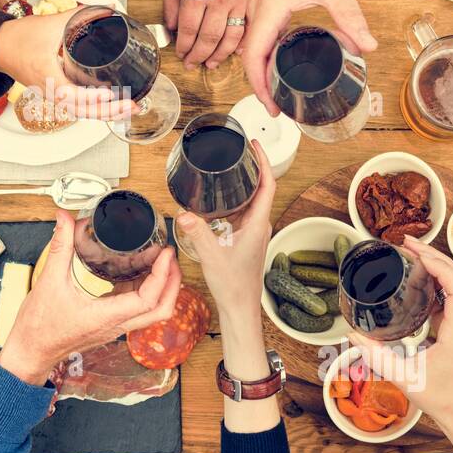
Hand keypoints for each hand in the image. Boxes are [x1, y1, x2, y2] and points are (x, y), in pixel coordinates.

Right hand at [0, 13, 134, 121]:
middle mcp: (48, 90)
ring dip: (104, 114)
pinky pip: (76, 108)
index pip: (68, 93)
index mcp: (45, 74)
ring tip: (127, 108)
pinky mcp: (53, 94)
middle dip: (107, 112)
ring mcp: (50, 95)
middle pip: (79, 110)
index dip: (89, 97)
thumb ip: (82, 15)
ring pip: (79, 112)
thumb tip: (109, 8)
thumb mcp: (51, 23)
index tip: (108, 94)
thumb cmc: (19, 37)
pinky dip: (94, 110)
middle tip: (130, 105)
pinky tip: (110, 106)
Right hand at [0, 211, 182, 382]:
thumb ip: (60, 246)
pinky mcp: (108, 326)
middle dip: (172, 283)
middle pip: (160, 310)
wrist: (30, 351)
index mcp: (106, 317)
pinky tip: (136, 273)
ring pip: (151, 313)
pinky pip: (136, 311)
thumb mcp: (49, 281)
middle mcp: (116, 325)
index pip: (148, 300)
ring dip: (162, 288)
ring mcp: (114, 328)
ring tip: (160, 261)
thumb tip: (65, 218)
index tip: (166, 254)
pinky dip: (144, 292)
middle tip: (171, 257)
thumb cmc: (38, 326)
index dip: (162, 276)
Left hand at [163, 0, 259, 69]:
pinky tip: (236, 52)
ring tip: (211, 64)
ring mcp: (238, 0)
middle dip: (199, 55)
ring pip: (230, 37)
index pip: (190, 30)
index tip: (180, 54)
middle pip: (209, 38)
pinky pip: (248, 25)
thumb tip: (171, 27)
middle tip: (192, 64)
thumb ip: (172, 2)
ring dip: (219, 55)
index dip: (184, 46)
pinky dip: (242, 42)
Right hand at [175, 141, 274, 321]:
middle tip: (237, 150)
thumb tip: (184, 212)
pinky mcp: (246, 239)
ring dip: (242, 185)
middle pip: (261, 188)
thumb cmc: (233, 285)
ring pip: (251, 201)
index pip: (268, 185)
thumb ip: (198, 233)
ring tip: (227, 168)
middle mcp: (259, 225)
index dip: (264, 162)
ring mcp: (253, 232)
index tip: (255, 145)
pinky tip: (218, 200)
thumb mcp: (212, 256)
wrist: (239, 307)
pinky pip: (242, 213)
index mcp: (257, 224)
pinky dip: (233, 201)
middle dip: (251, 168)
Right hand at [241, 0, 375, 115]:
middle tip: (278, 107)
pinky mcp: (262, 2)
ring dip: (261, 70)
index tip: (271, 106)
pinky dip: (265, 53)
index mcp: (269, 8)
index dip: (259, 86)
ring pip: (251, 46)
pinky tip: (280, 64)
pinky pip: (258, 34)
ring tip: (278, 92)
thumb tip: (368, 47)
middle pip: (249, 56)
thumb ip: (351, 19)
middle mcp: (256, 9)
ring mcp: (256, 5)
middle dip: (260, 85)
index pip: (254, 57)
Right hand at [348, 236, 452, 429]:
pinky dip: (439, 279)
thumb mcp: (403, 377)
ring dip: (438, 265)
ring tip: (411, 253)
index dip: (438, 265)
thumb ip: (376, 356)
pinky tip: (420, 276)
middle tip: (406, 244)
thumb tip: (353, 334)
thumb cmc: (440, 397)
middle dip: (434, 256)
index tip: (415, 253)